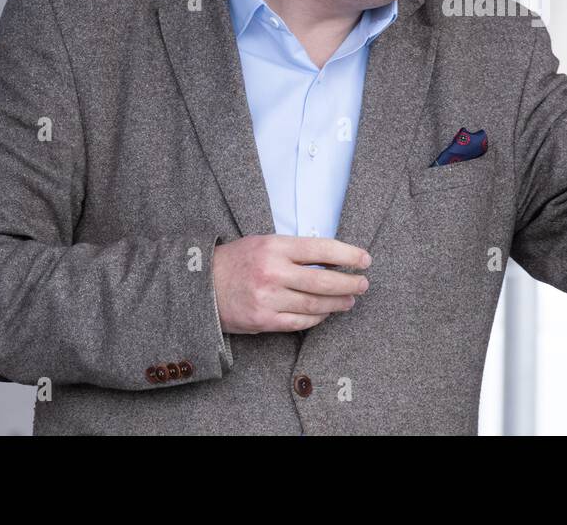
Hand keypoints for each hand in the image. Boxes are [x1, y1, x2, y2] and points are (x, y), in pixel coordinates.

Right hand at [213, 235, 370, 333]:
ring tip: (350, 300)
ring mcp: (268, 298)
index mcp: (275, 247)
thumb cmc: (238, 260)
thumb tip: (333, 256)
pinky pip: (299, 323)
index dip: (348, 255)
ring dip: (337, 303)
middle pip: (322, 280)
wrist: (200, 285)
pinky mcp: (263, 320)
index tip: (365, 259)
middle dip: (349, 283)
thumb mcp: (265, 243)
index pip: (321, 249)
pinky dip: (317, 319)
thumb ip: (295, 250)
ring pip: (314, 304)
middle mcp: (272, 272)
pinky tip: (326, 314)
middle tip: (363, 284)